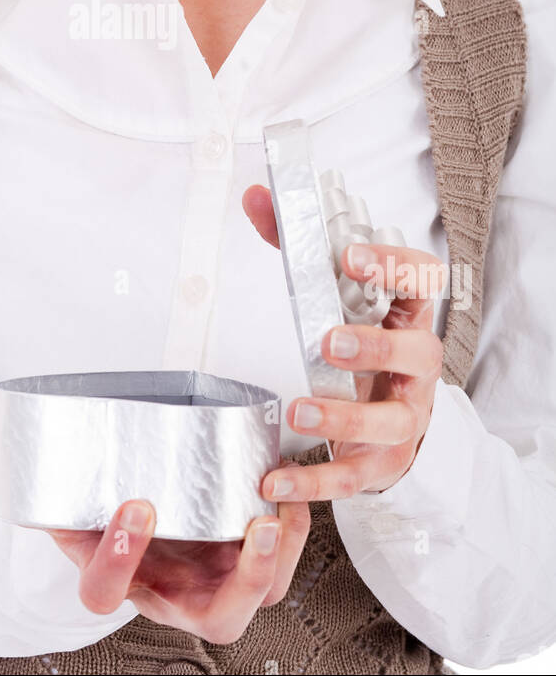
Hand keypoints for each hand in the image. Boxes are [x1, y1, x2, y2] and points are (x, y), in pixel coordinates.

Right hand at [0, 441, 309, 643]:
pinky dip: (293, 531)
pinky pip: (279, 563)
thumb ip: (6, 484)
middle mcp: (170, 593)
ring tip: (282, 510)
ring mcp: (212, 582)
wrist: (126, 518)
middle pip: (216, 617)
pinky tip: (288, 490)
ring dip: (279, 560)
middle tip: (251, 525)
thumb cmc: (93, 512)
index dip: (120, 558)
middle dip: (241, 577)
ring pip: (259, 596)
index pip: (107, 592)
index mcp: (114, 578)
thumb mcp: (49, 500)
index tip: (133, 506)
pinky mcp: (242, 558)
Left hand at [243, 184, 446, 499]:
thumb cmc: (359, 342)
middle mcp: (416, 367)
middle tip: (327, 340)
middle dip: (374, 347)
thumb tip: (253, 193)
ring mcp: (404, 416)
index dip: (393, 266)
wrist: (392, 420)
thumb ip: (291, 242)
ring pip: (390, 421)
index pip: (422, 280)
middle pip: (416, 354)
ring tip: (299, 410)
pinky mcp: (382, 462)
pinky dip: (314, 482)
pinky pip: (352, 476)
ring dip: (344, 416)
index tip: (351, 255)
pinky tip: (274, 481)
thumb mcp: (331, 292)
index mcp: (407, 315)